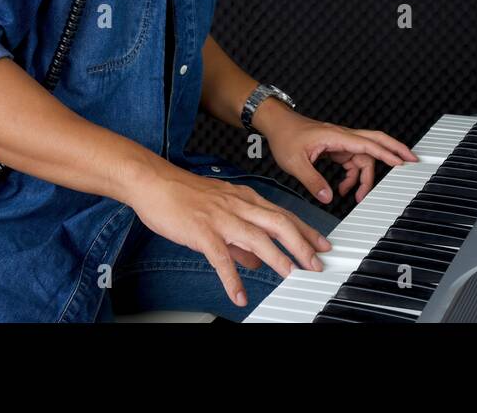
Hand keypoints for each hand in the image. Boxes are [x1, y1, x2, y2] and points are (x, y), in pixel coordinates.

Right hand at [126, 164, 332, 308]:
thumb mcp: (220, 211)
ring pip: (257, 237)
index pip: (283, 214)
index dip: (305, 231)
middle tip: (315, 263)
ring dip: (277, 258)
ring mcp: (221, 217)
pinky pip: (221, 258)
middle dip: (301, 244)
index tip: (322, 244)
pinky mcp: (202, 231)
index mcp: (244, 199)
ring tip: (290, 276)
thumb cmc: (184, 195)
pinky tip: (239, 294)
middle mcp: (238, 205)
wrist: (154, 182)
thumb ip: (240, 239)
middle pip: (278, 223)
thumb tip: (256, 261)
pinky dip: (232, 278)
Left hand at [260, 109, 418, 203]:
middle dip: (394, 150)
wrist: (276, 124)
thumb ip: (313, 181)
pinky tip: (342, 188)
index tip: (401, 161)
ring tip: (356, 195)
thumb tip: (328, 197)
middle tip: (411, 161)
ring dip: (363, 177)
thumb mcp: (295, 163)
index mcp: (336, 136)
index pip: (367, 144)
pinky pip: (352, 161)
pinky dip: (352, 176)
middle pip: (375, 141)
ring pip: (363, 157)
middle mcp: (342, 137)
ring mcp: (340, 142)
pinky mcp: (335, 147)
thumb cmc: (285, 135)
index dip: (386, 153)